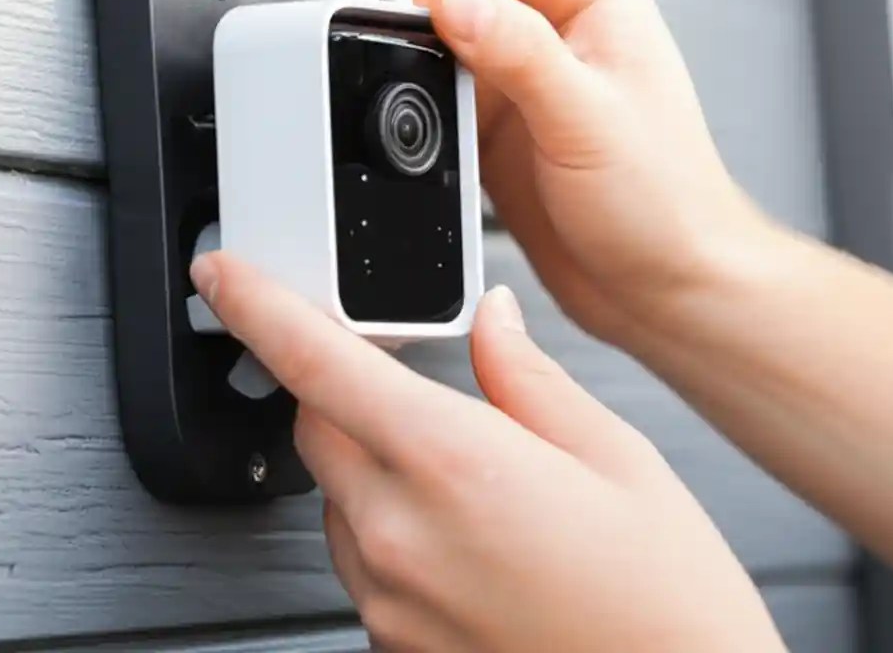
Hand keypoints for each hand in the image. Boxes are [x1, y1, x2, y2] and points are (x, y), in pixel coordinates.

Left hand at [191, 253, 784, 651]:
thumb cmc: (667, 606)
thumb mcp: (618, 460)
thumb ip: (528, 377)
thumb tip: (491, 319)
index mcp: (455, 464)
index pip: (315, 362)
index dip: (255, 305)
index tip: (226, 276)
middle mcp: (400, 535)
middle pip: (313, 426)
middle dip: (339, 388)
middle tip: (408, 383)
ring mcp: (388, 599)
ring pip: (334, 496)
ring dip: (369, 465)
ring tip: (471, 485)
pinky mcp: (390, 644)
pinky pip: (360, 561)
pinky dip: (389, 529)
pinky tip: (467, 539)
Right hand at [342, 0, 781, 342]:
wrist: (659, 282)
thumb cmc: (664, 198)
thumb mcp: (586, 118)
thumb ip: (517, 51)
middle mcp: (549, 14)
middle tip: (358, 0)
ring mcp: (514, 63)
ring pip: (432, 15)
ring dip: (396, 26)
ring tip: (369, 46)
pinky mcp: (488, 110)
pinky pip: (427, 73)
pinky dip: (403, 78)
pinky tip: (395, 95)